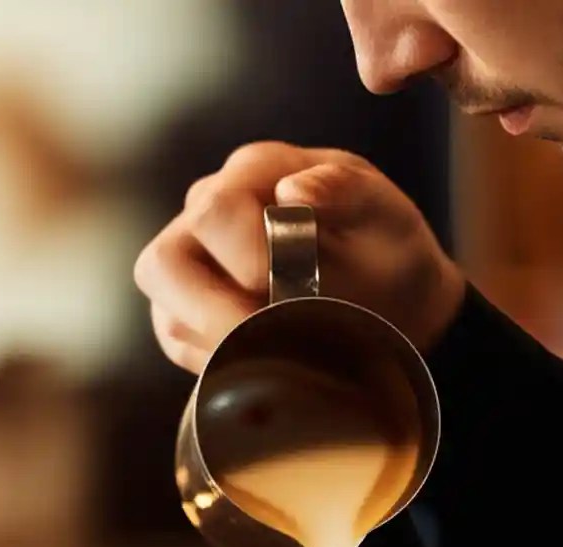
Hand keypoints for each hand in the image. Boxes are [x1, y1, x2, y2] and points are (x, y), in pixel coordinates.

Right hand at [134, 141, 466, 373]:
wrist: (398, 306)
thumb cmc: (389, 253)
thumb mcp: (388, 216)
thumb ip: (346, 191)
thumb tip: (291, 191)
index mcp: (253, 171)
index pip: (216, 212)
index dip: (252, 260)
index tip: (304, 289)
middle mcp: (206, 209)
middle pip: (164, 263)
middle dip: (222, 314)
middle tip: (279, 335)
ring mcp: (189, 263)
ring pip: (166, 312)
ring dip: (226, 342)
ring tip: (285, 348)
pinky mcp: (184, 312)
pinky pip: (177, 343)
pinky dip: (223, 359)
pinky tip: (269, 354)